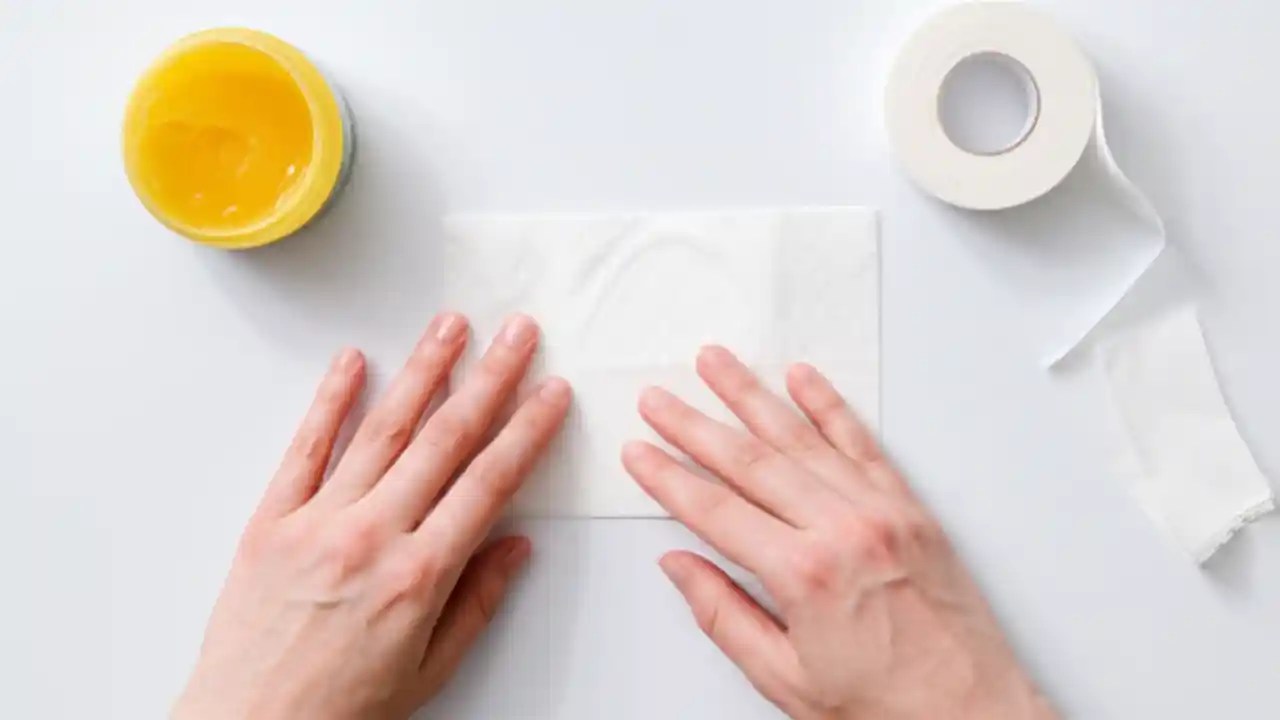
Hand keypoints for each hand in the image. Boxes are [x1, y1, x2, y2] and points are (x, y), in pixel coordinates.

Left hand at [174, 313, 570, 719]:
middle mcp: (372, 536)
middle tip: (517, 334)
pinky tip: (353, 362)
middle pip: (445, 439)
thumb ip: (477, 601)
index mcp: (420, 575)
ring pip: (383, 429)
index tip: (550, 394)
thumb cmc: (339, 710)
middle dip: (490, 378)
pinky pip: (305, 448)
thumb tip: (515, 545)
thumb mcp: (430, 670)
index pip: (490, 481)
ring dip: (423, 370)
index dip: (527, 430)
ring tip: (452, 326)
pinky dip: (330, 401)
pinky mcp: (271, 521)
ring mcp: (318, 522)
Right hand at [623, 346, 1055, 719]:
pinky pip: (862, 442)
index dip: (669, 477)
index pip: (715, 510)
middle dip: (695, 425)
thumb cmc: (888, 707)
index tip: (640, 452)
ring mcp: (881, 511)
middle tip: (659, 399)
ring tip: (717, 364)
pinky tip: (803, 378)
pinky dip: (829, 405)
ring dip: (752, 395)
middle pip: (750, 461)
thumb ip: (725, 614)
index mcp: (805, 575)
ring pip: (802, 438)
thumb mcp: (786, 677)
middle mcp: (844, 530)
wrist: (975, 715)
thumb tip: (680, 565)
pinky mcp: (911, 507)